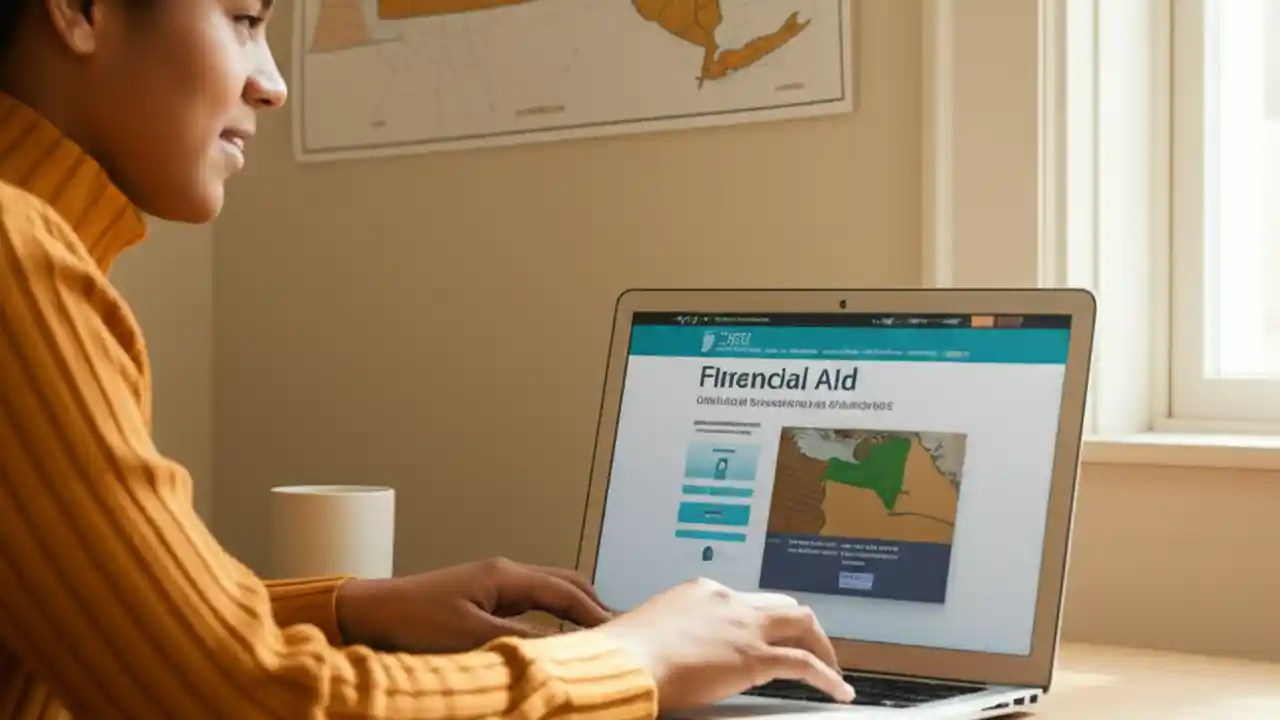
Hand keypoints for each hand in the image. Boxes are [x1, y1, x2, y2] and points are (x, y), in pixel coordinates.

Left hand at [335, 557, 611, 652]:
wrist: (374, 610)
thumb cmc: (414, 619)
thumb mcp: (471, 634)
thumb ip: (519, 638)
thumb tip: (561, 645)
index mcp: (506, 576)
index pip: (566, 593)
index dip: (596, 613)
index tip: (621, 630)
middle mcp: (505, 573)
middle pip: (564, 582)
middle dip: (594, 602)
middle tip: (619, 626)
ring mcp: (494, 582)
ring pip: (549, 588)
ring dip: (575, 605)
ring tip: (596, 628)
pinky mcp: (482, 595)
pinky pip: (531, 599)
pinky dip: (554, 611)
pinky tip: (556, 630)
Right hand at [596, 577, 854, 710]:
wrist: (625, 660)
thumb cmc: (625, 652)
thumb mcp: (650, 631)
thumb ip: (672, 635)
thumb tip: (674, 652)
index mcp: (700, 591)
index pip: (744, 601)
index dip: (759, 622)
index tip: (762, 639)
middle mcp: (727, 600)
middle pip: (780, 605)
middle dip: (799, 626)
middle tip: (809, 648)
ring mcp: (744, 626)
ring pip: (801, 623)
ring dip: (820, 645)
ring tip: (831, 668)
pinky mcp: (755, 657)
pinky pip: (805, 664)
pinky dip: (827, 676)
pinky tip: (839, 691)